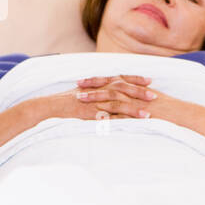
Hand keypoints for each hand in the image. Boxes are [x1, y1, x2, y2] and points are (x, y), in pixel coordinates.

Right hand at [27, 75, 150, 121]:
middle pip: (122, 89)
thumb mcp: (85, 91)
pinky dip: (118, 122)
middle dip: (139, 92)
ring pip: (117, 104)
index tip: (150, 80)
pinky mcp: (88, 114)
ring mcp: (93, 102)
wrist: (49, 105)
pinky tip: (129, 126)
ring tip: (147, 114)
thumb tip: (110, 89)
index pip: (120, 78)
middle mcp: (97, 90)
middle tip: (155, 96)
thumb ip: (98, 89)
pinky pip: (105, 118)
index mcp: (98, 83)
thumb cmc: (66, 100)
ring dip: (133, 109)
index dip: (135, 79)